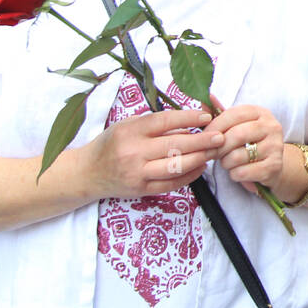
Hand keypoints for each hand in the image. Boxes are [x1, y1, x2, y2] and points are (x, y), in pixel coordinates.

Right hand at [80, 108, 221, 199]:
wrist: (87, 174)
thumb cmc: (110, 144)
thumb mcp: (127, 125)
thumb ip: (154, 123)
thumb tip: (188, 121)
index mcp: (129, 131)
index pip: (163, 122)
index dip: (187, 118)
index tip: (206, 117)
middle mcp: (133, 153)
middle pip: (174, 145)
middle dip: (202, 141)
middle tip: (220, 136)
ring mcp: (138, 173)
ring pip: (176, 166)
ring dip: (200, 158)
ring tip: (214, 151)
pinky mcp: (142, 190)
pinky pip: (172, 183)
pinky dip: (189, 175)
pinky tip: (201, 166)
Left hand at [204, 95, 286, 193]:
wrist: (272, 166)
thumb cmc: (249, 143)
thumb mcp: (237, 126)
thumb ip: (221, 114)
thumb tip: (207, 97)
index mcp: (261, 112)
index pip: (234, 114)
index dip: (215, 125)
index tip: (203, 136)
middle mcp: (272, 126)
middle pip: (236, 135)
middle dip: (218, 147)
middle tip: (213, 153)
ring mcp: (275, 147)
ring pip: (237, 156)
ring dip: (225, 163)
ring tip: (227, 162)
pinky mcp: (274, 166)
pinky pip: (242, 172)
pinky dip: (234, 175)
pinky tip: (238, 172)